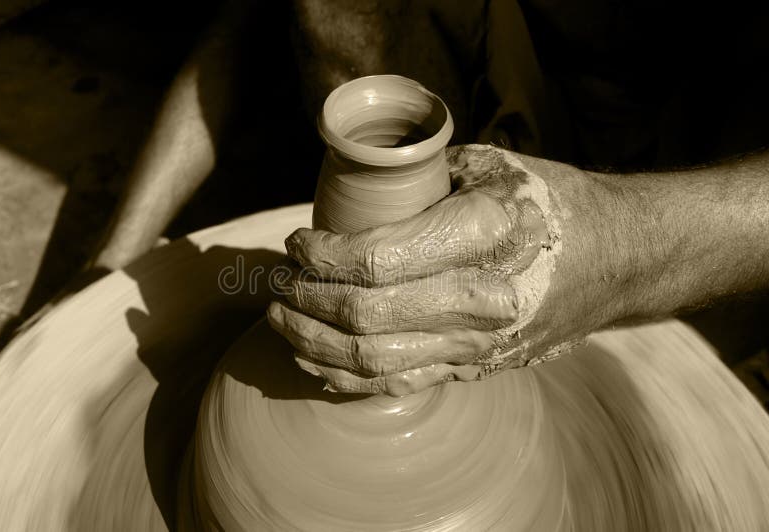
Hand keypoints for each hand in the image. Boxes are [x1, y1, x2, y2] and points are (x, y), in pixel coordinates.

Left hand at [268, 144, 613, 394]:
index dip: (322, 256)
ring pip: (373, 360)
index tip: (298, 243)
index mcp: (485, 236)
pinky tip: (315, 358)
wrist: (619, 261)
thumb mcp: (493, 167)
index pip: (377, 260)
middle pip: (365, 316)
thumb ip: (423, 179)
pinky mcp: (477, 369)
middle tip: (282, 281)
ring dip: (314, 342)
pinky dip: (346, 378)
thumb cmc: (553, 203)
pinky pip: (399, 383)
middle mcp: (482, 299)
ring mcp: (480, 344)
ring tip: (282, 319)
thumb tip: (351, 197)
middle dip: (307, 300)